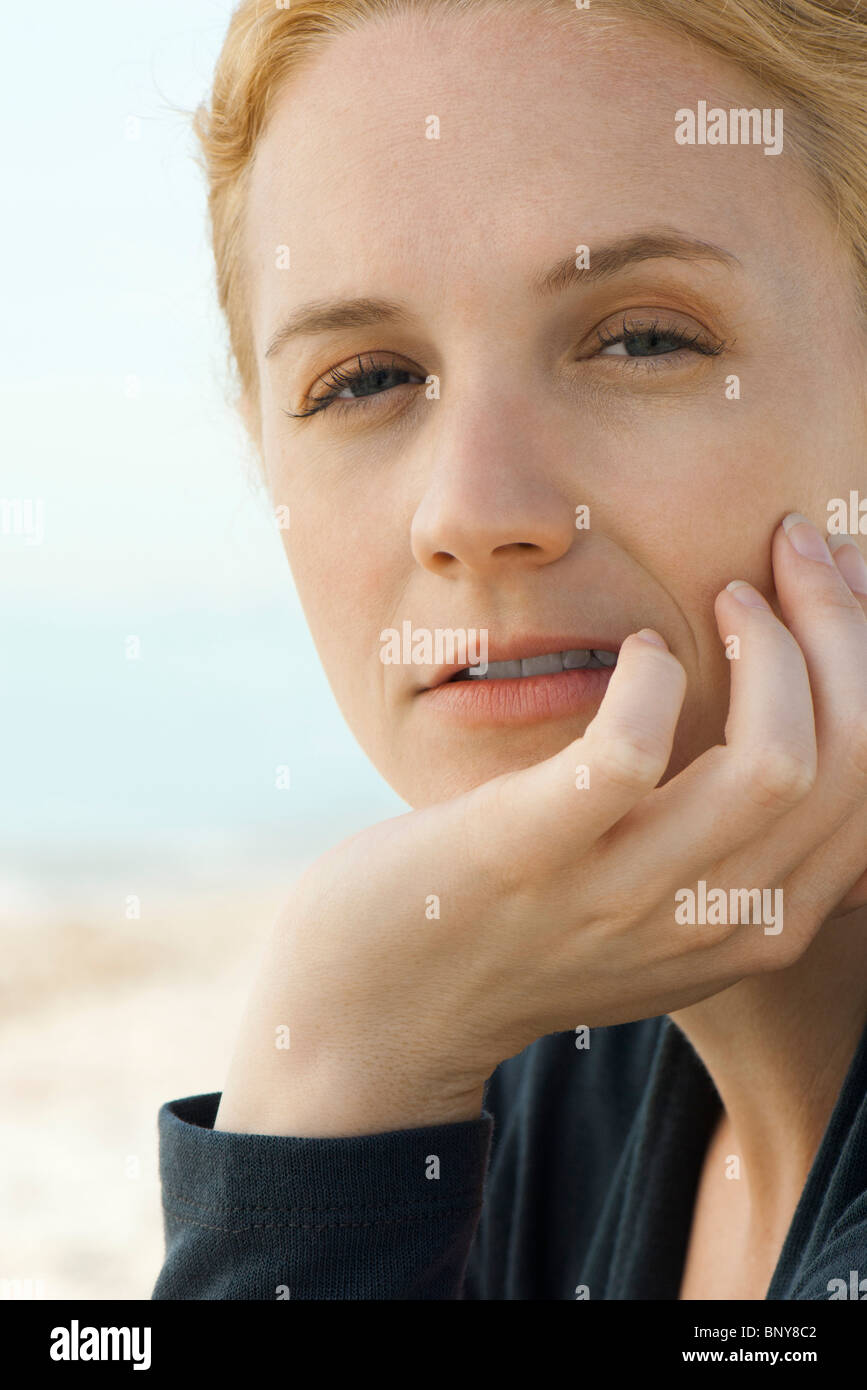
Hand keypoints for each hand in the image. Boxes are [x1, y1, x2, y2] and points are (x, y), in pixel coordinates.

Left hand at [215, 514, 866, 1135]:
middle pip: (848, 762)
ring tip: (725, 595)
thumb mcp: (658, 905)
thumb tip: (797, 714)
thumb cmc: (518, 927)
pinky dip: (649, 676)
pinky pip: (632, 749)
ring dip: (768, 647)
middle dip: (841, 629)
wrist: (380, 1011)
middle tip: (793, 551)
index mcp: (760, 929)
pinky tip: (634, 648)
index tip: (837, 582)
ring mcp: (623, 897)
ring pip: (776, 761)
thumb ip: (730, 843)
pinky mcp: (529, 854)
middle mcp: (713, 926)